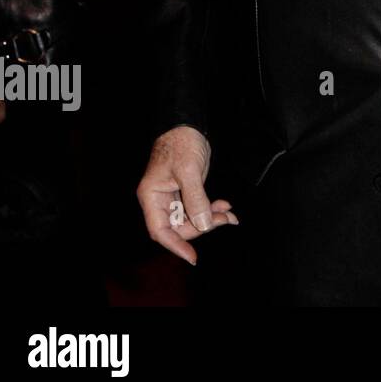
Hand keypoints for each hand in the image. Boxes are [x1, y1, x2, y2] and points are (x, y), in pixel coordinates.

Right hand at [137, 125, 237, 264]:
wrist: (188, 125)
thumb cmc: (182, 143)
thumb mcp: (189, 171)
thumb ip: (195, 198)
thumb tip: (203, 224)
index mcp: (151, 196)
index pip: (160, 230)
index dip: (175, 245)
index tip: (192, 257)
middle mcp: (159, 199)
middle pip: (178, 227)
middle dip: (202, 226)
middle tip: (225, 219)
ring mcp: (173, 196)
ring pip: (190, 218)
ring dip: (210, 218)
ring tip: (229, 214)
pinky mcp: (186, 191)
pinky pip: (197, 208)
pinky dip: (211, 209)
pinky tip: (225, 206)